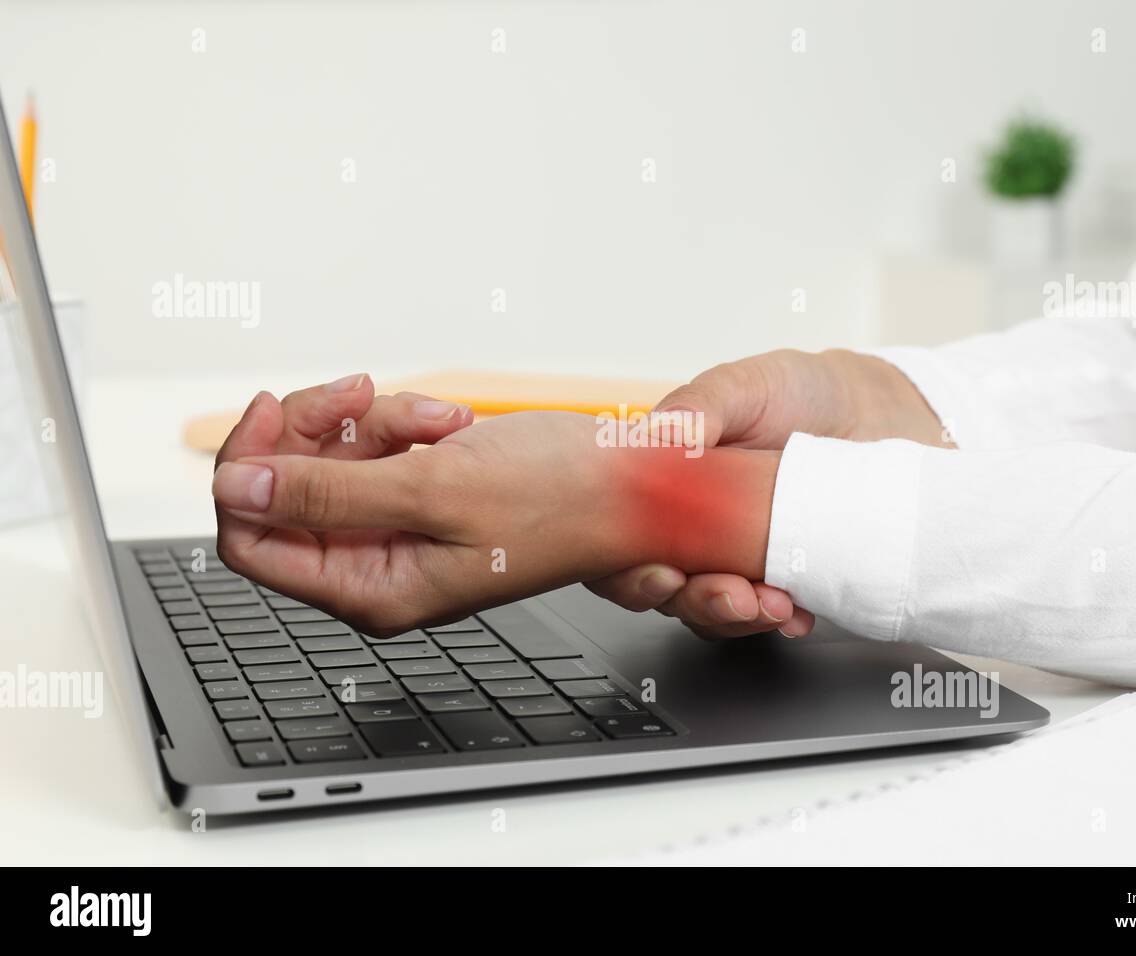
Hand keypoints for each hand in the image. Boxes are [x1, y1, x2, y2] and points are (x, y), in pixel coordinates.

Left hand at [213, 379, 778, 635]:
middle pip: (285, 490)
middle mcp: (377, 565)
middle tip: (358, 396)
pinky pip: (374, 444)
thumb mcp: (434, 490)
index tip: (271, 412)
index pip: (251, 541)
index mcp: (373, 590)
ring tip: (437, 420)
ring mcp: (398, 526)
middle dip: (317, 432)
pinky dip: (403, 420)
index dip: (249, 474)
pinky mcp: (419, 490)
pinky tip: (450, 423)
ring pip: (330, 457)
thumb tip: (235, 489)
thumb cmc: (560, 501)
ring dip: (374, 420)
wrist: (630, 480)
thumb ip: (326, 493)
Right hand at [586, 349, 946, 638]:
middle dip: (696, 602)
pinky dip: (782, 621)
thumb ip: (702, 404)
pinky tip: (800, 614)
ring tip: (775, 604)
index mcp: (663, 487)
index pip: (621, 544)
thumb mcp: (747, 385)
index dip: (628, 572)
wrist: (878, 414)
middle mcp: (692, 531)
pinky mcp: (783, 577)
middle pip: (667, 590)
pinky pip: (769, 615)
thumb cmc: (800, 393)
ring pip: (714, 612)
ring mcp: (737, 559)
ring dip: (739, 619)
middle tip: (734, 597)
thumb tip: (664, 431)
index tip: (665, 575)